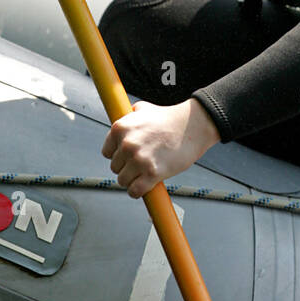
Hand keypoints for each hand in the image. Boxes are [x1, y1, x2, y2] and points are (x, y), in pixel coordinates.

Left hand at [102, 98, 220, 197]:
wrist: (193, 126)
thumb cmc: (170, 118)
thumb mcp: (144, 109)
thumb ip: (129, 115)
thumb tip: (122, 115)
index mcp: (120, 128)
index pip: (106, 152)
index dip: (118, 155)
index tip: (128, 156)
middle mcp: (126, 144)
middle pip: (115, 168)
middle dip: (127, 167)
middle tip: (142, 163)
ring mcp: (139, 160)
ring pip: (123, 180)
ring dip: (133, 180)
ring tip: (145, 173)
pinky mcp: (152, 174)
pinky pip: (134, 191)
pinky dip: (138, 191)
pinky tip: (146, 185)